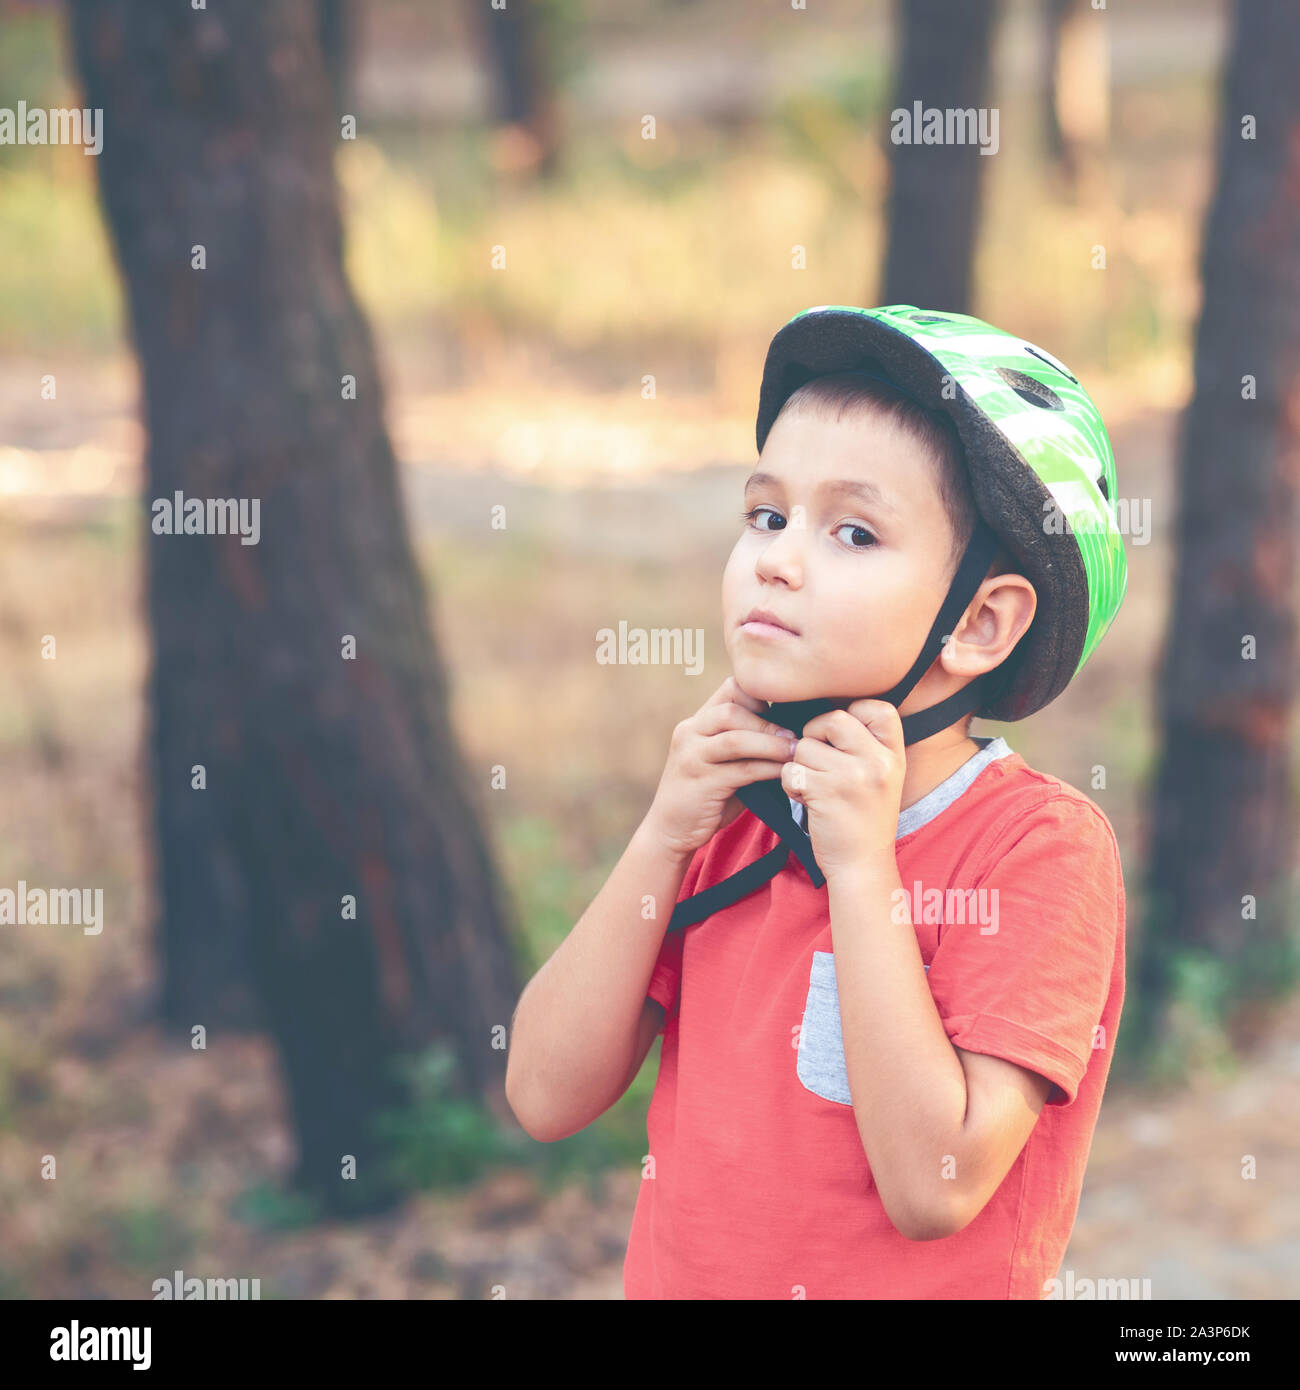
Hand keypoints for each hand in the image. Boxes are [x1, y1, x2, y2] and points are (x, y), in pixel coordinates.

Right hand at [643, 675, 798, 859]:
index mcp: (696, 722)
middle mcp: (689, 733)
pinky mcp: (700, 782)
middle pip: (732, 709)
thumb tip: (792, 732)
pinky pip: (741, 770)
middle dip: (768, 722)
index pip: (730, 689)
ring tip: (794, 752)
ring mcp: (691, 757)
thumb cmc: (706, 795)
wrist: (670, 831)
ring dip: (771, 744)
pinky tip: (783, 773)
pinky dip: (767, 769)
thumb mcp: (720, 762)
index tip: (783, 716)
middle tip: (795, 737)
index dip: (760, 697)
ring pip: (736, 738)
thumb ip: (744, 744)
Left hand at [782, 699, 905, 876]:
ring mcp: (852, 776)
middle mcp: (878, 761)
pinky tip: (805, 798)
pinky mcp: (826, 792)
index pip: (877, 707)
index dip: (852, 713)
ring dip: (800, 764)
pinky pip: (792, 769)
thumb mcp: (882, 776)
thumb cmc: (865, 818)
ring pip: (805, 746)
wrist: (862, 865)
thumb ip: (865, 744)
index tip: (842, 737)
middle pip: (833, 719)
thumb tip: (826, 709)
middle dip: (815, 734)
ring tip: (814, 786)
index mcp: (894, 755)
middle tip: (818, 759)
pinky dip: (790, 783)